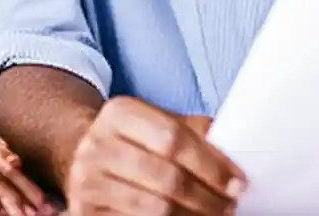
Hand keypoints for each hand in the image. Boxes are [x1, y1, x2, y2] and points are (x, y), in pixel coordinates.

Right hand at [63, 96, 245, 215]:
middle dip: (207, 197)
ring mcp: (87, 181)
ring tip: (213, 215)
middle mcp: (97, 144)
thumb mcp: (157, 124)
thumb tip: (234, 149)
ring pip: (155, 208)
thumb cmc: (133, 142)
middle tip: (229, 205)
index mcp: (119, 113)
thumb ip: (192, 132)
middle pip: (167, 178)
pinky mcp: (85, 211)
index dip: (211, 165)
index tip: (238, 183)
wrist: (81, 156)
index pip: (174, 139)